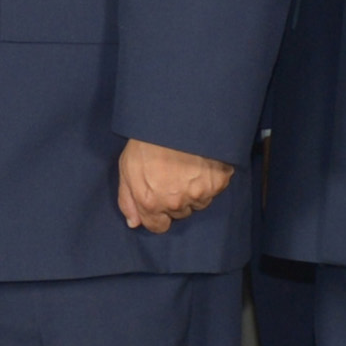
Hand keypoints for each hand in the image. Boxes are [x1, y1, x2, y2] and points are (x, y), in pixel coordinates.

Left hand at [115, 138, 234, 234]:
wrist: (176, 118)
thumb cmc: (147, 140)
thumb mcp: (127, 168)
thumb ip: (128, 199)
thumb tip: (133, 223)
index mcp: (151, 202)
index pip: (159, 226)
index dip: (158, 214)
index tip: (159, 199)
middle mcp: (176, 203)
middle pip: (179, 214)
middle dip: (175, 200)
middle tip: (172, 175)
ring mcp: (199, 194)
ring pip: (198, 203)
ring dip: (194, 191)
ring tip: (187, 167)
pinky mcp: (218, 182)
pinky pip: (214, 189)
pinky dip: (209, 180)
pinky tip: (200, 163)